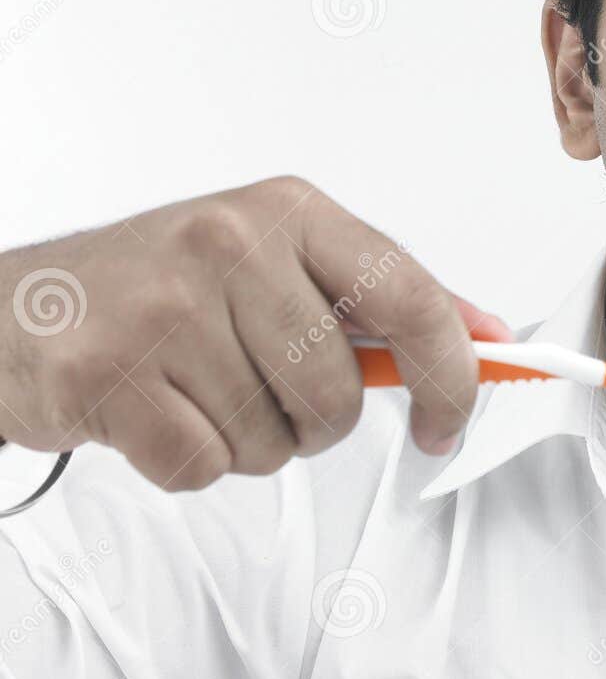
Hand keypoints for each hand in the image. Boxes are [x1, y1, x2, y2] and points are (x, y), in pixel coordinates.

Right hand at [0, 176, 513, 491]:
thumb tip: (486, 337)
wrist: (18, 308)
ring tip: (198, 389)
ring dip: (248, 440)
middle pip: (338, 392)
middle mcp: (231, 245)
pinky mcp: (107, 375)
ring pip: (273, 440)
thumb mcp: (279, 262)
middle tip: (263, 389)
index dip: (450, 373)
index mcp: (289, 212)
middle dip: (314, 419)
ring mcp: (165, 308)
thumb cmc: (164, 286)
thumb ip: (383, 301)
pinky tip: (156, 412)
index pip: (410, 297)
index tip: (453, 419)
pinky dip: (189, 461)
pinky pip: (204, 467)